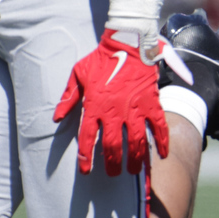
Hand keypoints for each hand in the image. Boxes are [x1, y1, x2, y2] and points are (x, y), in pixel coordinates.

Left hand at [54, 29, 185, 175]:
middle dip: (112, 164)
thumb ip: (68, 98)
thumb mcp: (77, 75)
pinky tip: (162, 156)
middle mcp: (115, 110)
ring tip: (133, 171)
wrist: (127, 43)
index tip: (86, 171)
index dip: (86, 158)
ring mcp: (135, 108)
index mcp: (94, 105)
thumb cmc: (100, 59)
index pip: (88, 138)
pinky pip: (160, 127)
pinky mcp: (152, 103)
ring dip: (135, 159)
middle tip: (113, 174)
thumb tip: (56, 117)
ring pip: (137, 142)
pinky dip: (163, 143)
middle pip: (114, 146)